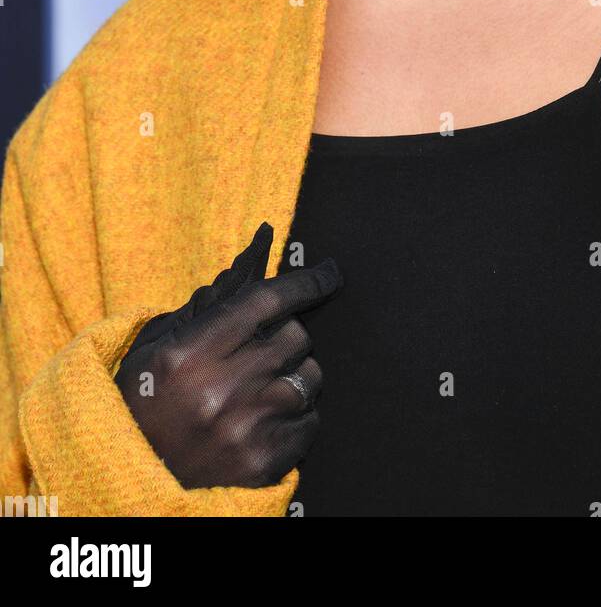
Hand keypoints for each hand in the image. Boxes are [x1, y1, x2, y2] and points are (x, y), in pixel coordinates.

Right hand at [114, 222, 342, 488]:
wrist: (131, 485)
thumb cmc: (143, 404)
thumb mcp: (157, 348)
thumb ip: (207, 306)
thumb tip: (255, 256)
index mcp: (188, 355)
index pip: (265, 301)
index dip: (304, 282)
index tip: (329, 273)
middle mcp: (220, 391)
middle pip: (295, 335)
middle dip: (286, 335)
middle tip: (264, 349)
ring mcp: (245, 430)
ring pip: (310, 375)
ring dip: (295, 374)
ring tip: (263, 387)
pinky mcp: (264, 463)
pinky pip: (311, 419)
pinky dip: (298, 414)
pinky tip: (268, 418)